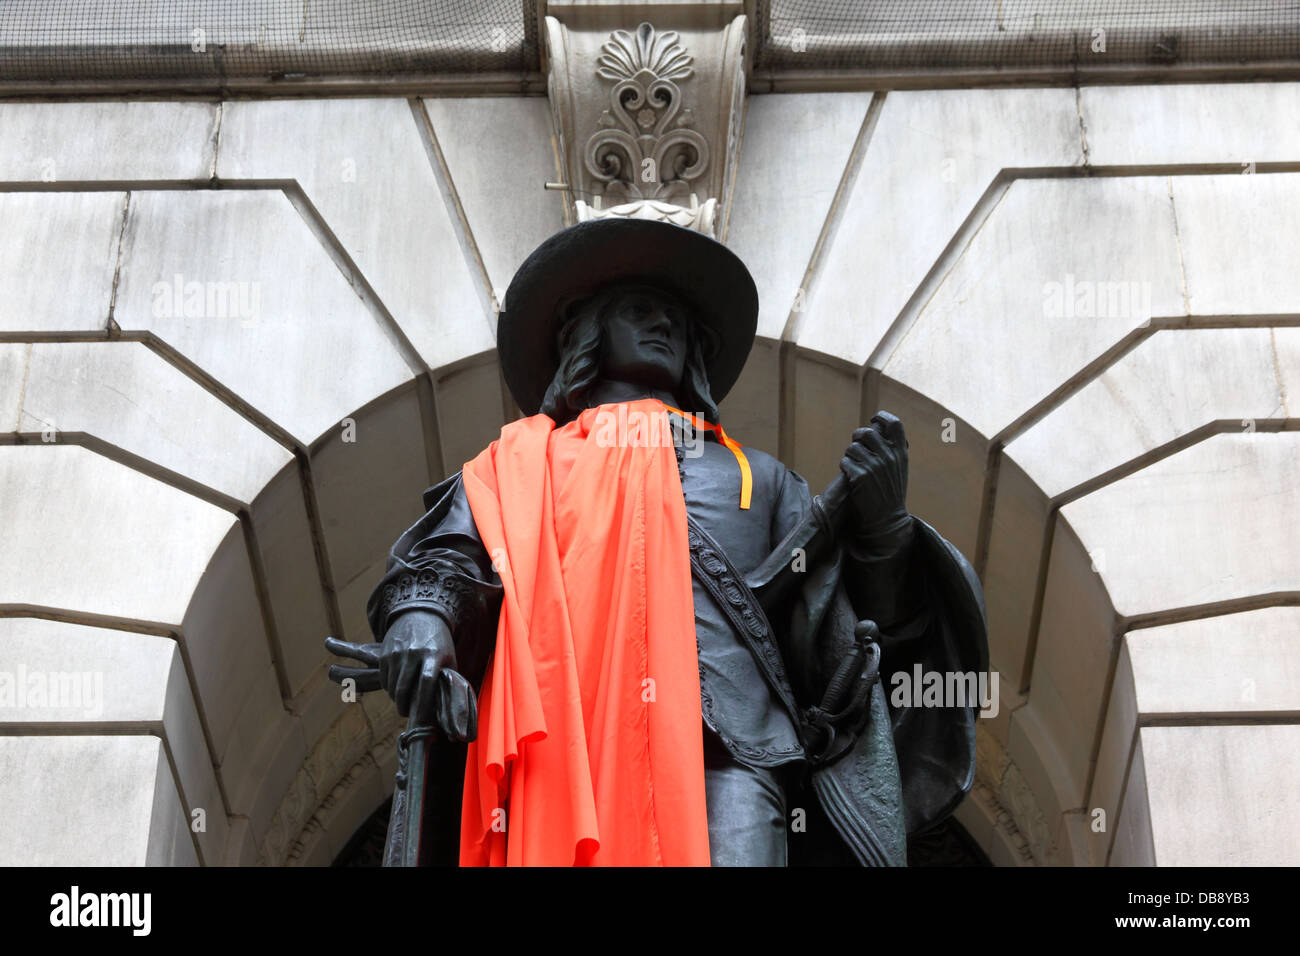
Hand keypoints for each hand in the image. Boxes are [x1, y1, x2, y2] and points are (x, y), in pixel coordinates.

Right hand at [325, 611, 476, 740]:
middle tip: (407, 713)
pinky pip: (384, 678)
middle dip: (404, 706)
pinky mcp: (385, 651)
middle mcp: (414, 652)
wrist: (421, 613)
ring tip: (404, 701)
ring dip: (397, 699)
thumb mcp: (449, 658)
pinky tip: (397, 687)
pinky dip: (389, 688)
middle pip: (404, 688)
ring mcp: (397, 651)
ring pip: (392, 686)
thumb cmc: (439, 642)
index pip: (426, 682)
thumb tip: (450, 710)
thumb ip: (448, 680)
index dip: (423, 703)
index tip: (421, 718)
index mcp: (434, 654)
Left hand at [839, 410, 909, 536]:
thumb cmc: (891, 494)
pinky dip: (845, 469)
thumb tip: (879, 429)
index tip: (874, 419)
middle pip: (866, 432)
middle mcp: (889, 457)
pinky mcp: (860, 476)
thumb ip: (892, 450)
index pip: (894, 424)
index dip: (882, 417)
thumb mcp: (899, 469)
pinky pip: (845, 462)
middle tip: (856, 446)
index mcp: (901, 453)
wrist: (887, 521)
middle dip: (857, 437)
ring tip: (855, 468)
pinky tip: (852, 479)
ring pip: (852, 448)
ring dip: (850, 456)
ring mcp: (874, 466)